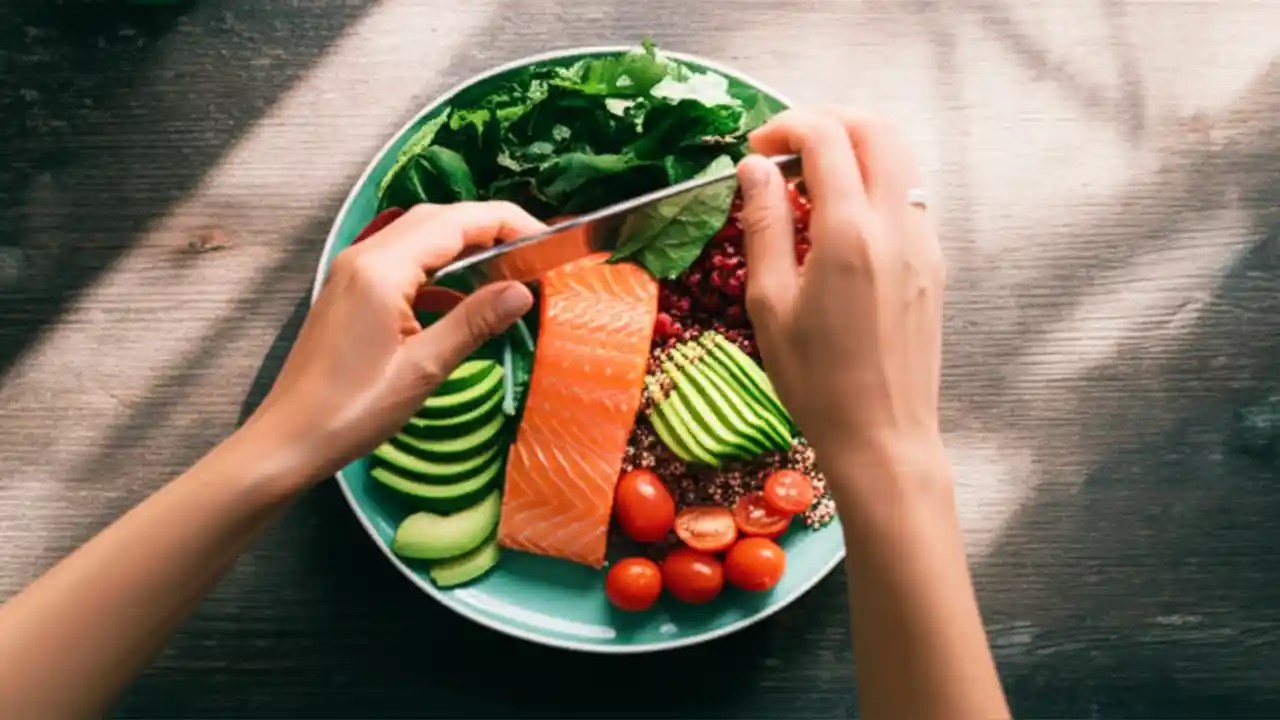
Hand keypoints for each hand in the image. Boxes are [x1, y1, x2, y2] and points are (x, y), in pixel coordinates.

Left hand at [246, 202, 541, 486]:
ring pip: (419, 238)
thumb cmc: (352, 410)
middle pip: (437, 219)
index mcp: (381, 268)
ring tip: (508, 270)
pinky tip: (463, 299)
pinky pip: (403, 263)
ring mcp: (353, 272)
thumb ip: (473, 322)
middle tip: (534, 254)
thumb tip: (522, 291)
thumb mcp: (423, 368)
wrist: (288, 440)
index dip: (506, 222)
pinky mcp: (351, 292)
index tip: (547, 241)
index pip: (456, 221)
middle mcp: (364, 256)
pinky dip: (439, 271)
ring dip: (465, 246)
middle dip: (489, 227)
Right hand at [737, 110, 945, 483]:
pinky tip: (840, 219)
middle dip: (828, 120)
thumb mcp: (770, 303)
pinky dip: (874, 182)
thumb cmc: (816, 382)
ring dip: (855, 148)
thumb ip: (763, 225)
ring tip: (809, 180)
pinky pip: (908, 195)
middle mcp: (897, 226)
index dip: (786, 126)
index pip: (826, 139)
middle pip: (876, 128)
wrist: (884, 436)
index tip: (756, 147)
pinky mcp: (933, 263)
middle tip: (786, 146)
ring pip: (900, 157)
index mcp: (850, 233)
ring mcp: (924, 242)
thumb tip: (754, 169)